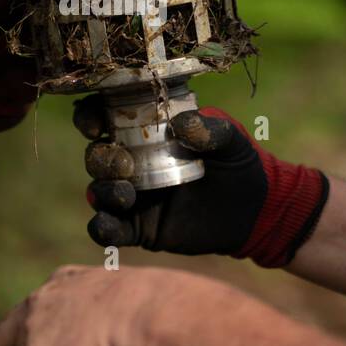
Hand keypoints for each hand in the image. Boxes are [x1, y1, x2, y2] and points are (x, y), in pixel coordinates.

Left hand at [0, 265, 186, 345]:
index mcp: (64, 283)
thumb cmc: (155, 312)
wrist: (153, 319)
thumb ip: (101, 319)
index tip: (2, 335)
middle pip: (2, 337)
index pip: (31, 307)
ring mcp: (31, 335)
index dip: (18, 327)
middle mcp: (39, 304)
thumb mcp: (123, 303)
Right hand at [76, 102, 330, 266]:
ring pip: (98, 190)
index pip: (106, 117)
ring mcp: (133, 196)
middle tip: (125, 165)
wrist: (254, 213)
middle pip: (97, 155)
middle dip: (101, 159)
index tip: (96, 124)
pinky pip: (107, 229)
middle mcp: (133, 161)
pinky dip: (101, 227)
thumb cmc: (240, 166)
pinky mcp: (138, 228)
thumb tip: (182, 124)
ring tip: (127, 195)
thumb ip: (212, 129)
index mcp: (149, 132)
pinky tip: (110, 224)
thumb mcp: (232, 142)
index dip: (90, 117)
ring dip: (102, 190)